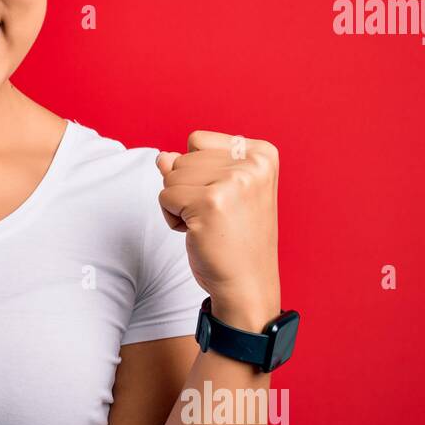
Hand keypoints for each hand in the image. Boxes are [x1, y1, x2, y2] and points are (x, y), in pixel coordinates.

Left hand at [155, 131, 280, 330]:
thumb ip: (190, 167)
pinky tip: (198, 233)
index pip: (198, 140)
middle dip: (186, 189)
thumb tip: (162, 157)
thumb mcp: (219, 193)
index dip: (197, 171)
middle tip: (216, 218)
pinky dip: (172, 218)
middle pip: (182, 157)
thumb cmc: (234, 240)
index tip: (225, 198)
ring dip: (178, 204)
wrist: (246, 284)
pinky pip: (165, 196)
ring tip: (208, 225)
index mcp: (262, 154)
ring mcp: (233, 181)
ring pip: (170, 175)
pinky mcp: (210, 201)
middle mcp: (252, 163)